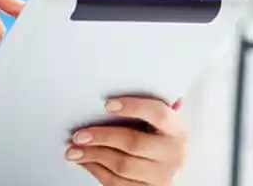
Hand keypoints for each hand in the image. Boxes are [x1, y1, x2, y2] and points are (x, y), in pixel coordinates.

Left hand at [66, 97, 188, 184]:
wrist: (169, 169)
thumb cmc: (163, 140)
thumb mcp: (164, 123)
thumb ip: (151, 107)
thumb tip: (130, 77)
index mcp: (177, 130)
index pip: (158, 114)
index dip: (133, 107)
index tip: (108, 104)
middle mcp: (172, 154)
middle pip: (134, 143)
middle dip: (102, 137)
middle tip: (80, 134)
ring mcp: (161, 176)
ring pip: (122, 166)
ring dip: (93, 156)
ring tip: (75, 149)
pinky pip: (117, 184)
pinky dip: (96, 172)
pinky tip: (86, 162)